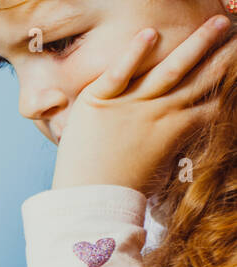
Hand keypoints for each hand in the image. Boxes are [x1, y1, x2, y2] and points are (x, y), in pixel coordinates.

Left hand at [52, 16, 235, 192]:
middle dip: (226, 55)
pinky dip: (134, 53)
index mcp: (177, 130)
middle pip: (202, 78)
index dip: (232, 82)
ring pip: (171, 69)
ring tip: (219, 22)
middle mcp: (160, 114)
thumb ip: (175, 139)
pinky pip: (120, 72)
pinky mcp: (98, 101)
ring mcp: (130, 105)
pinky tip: (150, 32)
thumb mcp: (162, 164)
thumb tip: (188, 129)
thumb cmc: (123, 189)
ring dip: (198, 43)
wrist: (88, 201)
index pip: (214, 99)